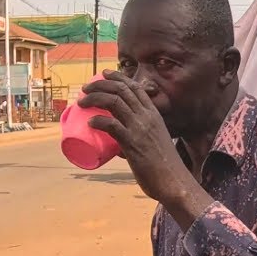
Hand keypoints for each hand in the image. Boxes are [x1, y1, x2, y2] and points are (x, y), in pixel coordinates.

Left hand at [79, 72, 198, 208]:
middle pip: (121, 90)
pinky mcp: (132, 143)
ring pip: (114, 102)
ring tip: (82, 102)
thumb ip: (140, 140)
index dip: (118, 77)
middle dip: (100, 84)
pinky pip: (111, 125)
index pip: (135, 88)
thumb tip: (121, 146)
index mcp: (155, 115)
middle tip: (85, 89)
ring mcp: (140, 129)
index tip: (104, 74)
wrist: (174, 181)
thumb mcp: (156, 142)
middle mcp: (148, 117)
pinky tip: (90, 122)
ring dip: (94, 98)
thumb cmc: (165, 166)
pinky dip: (98, 120)